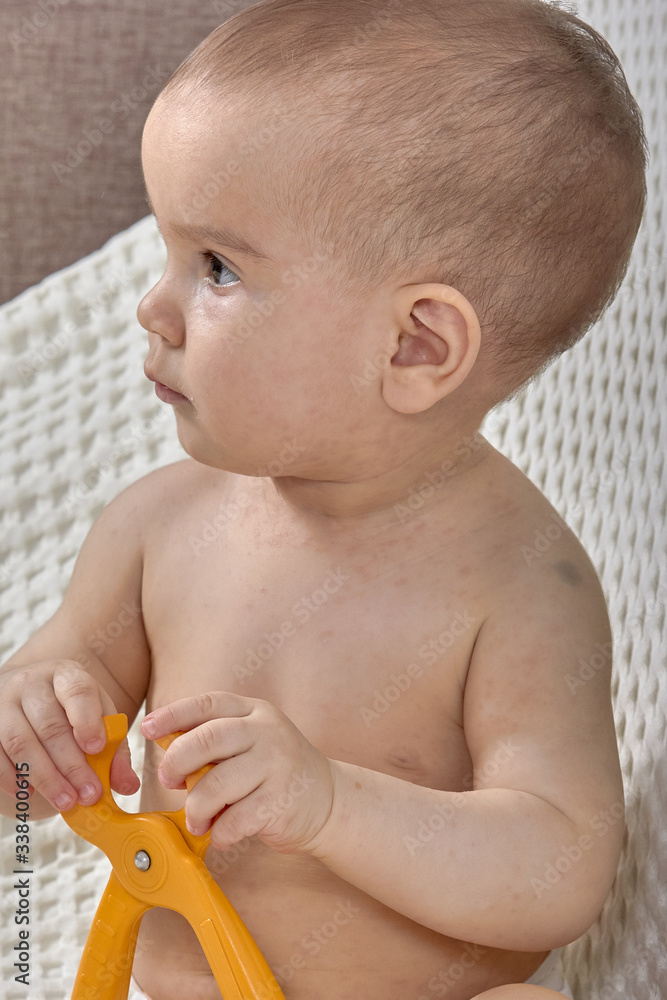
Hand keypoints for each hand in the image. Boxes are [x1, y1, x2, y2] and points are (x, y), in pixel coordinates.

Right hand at [0, 660, 139, 811]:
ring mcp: (4, 703)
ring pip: (21, 741)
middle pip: (49, 724)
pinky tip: (31, 794)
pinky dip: (13, 778)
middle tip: (88, 795)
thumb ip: (114, 750)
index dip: (87, 720)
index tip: (97, 749)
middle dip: (71, 765)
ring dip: (45, 778)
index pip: (76, 690)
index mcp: (65, 674)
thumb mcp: (96, 716)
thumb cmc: (68, 709)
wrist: (25, 693)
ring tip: (66, 801)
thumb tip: (128, 785)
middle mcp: (31, 683)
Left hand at [141, 692, 334, 853]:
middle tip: (169, 781)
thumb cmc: (275, 772)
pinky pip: (233, 820)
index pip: (207, 704)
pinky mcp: (281, 801)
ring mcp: (277, 765)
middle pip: (206, 740)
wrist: (328, 800)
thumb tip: (165, 747)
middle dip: (176, 763)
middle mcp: (267, 732)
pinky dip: (219, 832)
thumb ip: (215, 740)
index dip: (172, 715)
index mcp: (255, 712)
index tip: (146, 729)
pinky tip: (223, 832)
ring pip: (214, 785)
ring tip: (198, 819)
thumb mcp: (250, 742)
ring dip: (196, 808)